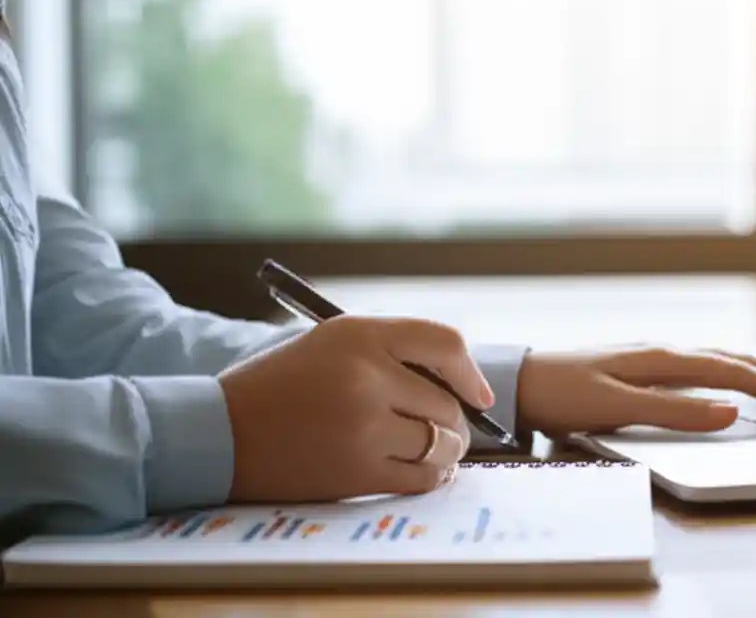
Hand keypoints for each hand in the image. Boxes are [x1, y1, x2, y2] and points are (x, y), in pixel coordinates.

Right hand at [218, 316, 494, 501]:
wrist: (218, 434)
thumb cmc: (280, 387)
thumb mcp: (331, 345)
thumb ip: (389, 353)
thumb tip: (461, 384)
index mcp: (360, 334)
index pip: (444, 343)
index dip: (470, 373)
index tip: (479, 395)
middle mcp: (367, 376)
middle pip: (446, 402)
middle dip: (455, 421)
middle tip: (448, 430)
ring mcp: (364, 426)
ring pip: (442, 442)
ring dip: (448, 451)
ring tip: (439, 451)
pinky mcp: (357, 471)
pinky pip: (424, 478)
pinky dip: (433, 477)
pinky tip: (426, 472)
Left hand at [516, 346, 755, 433]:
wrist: (519, 381)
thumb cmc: (561, 395)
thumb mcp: (615, 407)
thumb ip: (673, 411)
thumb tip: (732, 412)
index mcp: (665, 358)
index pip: (739, 372)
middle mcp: (668, 351)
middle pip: (742, 361)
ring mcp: (659, 357)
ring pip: (728, 361)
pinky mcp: (649, 367)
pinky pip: (710, 367)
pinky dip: (741, 376)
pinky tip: (744, 386)